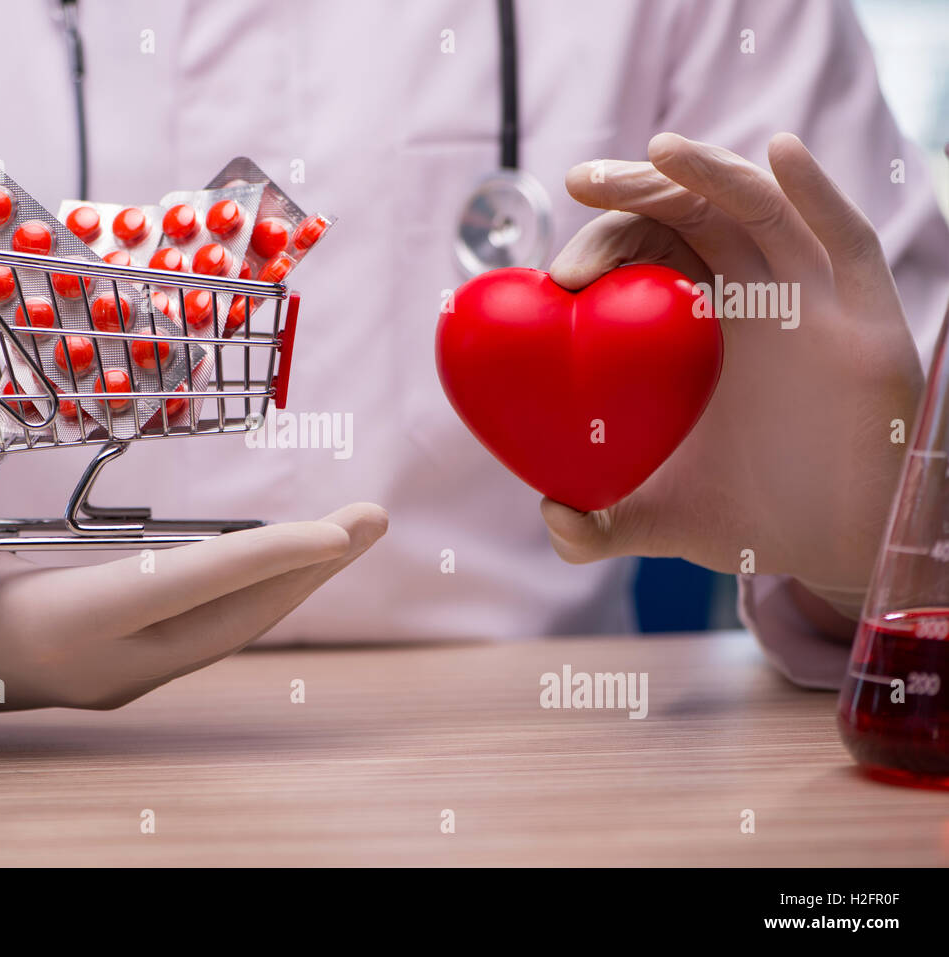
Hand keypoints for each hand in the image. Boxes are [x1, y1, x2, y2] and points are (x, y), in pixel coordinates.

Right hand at [0, 502, 386, 715]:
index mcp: (57, 628)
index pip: (178, 588)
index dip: (257, 558)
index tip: (332, 533)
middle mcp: (103, 662)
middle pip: (228, 618)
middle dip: (306, 571)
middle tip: (374, 518)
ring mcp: (119, 672)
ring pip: (227, 630)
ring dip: (292, 584)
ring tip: (350, 533)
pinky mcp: (123, 663)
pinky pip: (208, 629)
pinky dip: (255, 591)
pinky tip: (286, 561)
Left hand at [540, 132, 923, 615]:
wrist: (831, 551)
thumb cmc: (748, 522)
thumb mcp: (657, 522)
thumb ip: (597, 527)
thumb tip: (549, 516)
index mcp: (692, 330)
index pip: (645, 258)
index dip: (603, 246)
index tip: (557, 273)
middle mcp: (748, 303)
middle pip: (692, 219)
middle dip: (638, 193)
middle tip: (580, 183)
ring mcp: (809, 302)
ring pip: (761, 212)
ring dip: (711, 173)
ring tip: (659, 150)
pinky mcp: (864, 316)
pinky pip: (846, 240)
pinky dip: (818, 192)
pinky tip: (780, 151)